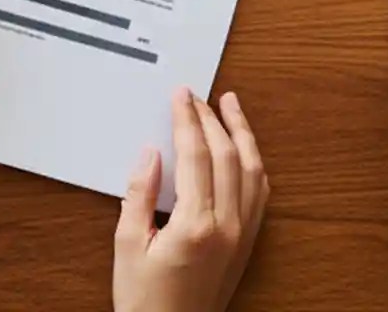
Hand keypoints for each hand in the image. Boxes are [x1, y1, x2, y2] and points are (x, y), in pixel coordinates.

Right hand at [113, 88, 268, 311]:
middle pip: (228, 156)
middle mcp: (227, 226)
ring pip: (253, 170)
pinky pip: (260, 194)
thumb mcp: (127, 246)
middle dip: (212, 118)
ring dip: (242, 134)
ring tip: (231, 106)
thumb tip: (150, 153)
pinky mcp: (246, 244)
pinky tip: (245, 151)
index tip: (180, 96)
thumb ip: (140, 194)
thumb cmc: (146, 302)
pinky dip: (254, 164)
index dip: (188, 120)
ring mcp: (242, 235)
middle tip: (197, 96)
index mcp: (196, 225)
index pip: (196, 155)